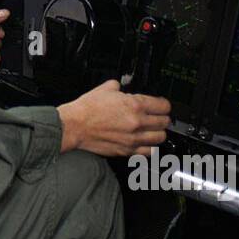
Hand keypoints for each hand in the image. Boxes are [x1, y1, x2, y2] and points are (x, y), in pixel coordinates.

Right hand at [57, 79, 171, 156]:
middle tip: (157, 117)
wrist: (74, 126)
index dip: (163, 104)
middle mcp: (137, 123)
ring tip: (153, 130)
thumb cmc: (86, 109)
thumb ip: (119, 87)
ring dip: (158, 133)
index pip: (163, 106)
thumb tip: (122, 87)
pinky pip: (148, 152)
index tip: (161, 105)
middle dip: (162, 118)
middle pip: (164, 122)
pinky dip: (150, 147)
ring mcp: (133, 139)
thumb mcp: (104, 89)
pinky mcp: (126, 151)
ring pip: (160, 138)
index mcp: (135, 105)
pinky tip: (145, 142)